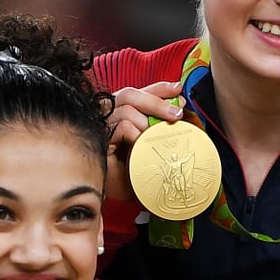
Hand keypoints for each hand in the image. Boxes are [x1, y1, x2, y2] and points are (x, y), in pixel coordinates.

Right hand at [106, 80, 183, 202]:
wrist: (120, 191)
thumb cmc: (134, 168)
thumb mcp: (151, 142)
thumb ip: (161, 123)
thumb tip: (179, 105)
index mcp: (121, 112)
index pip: (139, 92)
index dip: (158, 88)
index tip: (177, 90)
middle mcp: (109, 115)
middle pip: (130, 94)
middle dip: (157, 101)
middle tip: (176, 114)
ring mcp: (102, 126)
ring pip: (127, 109)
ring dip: (147, 123)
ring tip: (154, 139)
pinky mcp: (100, 140)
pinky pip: (123, 127)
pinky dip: (136, 135)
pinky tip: (139, 147)